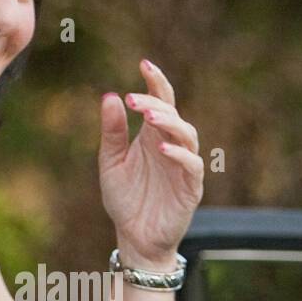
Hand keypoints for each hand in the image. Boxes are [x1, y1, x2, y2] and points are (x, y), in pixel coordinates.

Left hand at [99, 58, 203, 268]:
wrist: (134, 237)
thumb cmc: (125, 200)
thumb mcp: (110, 163)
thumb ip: (112, 133)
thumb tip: (110, 96)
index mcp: (152, 136)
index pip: (160, 101)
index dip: (156, 81)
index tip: (143, 63)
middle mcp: (171, 146)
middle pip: (173, 114)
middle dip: (157, 102)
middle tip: (135, 99)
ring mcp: (183, 165)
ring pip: (187, 135)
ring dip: (170, 123)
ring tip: (150, 117)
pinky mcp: (191, 187)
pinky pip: (191, 166)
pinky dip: (179, 155)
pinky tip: (161, 148)